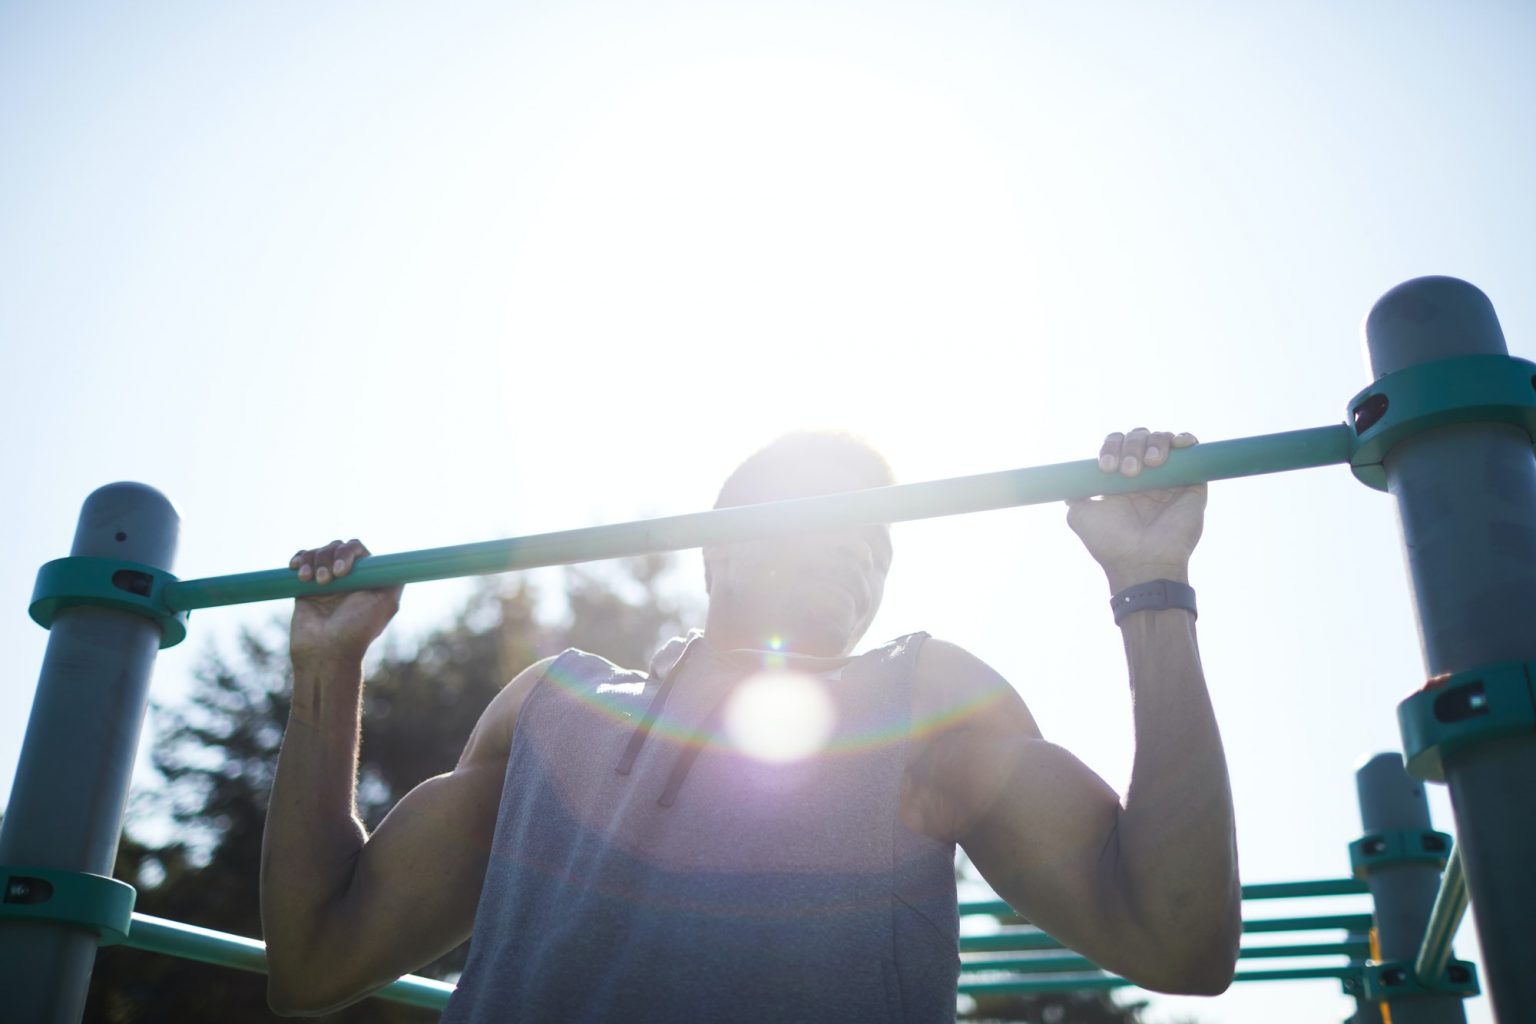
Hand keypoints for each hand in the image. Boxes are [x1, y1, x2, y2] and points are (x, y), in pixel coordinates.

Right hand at [289, 539, 401, 663]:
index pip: (357, 549)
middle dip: (329, 557)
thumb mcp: (386, 603)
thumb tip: (402, 563)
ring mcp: (327, 581)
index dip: (348, 553)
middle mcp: (348, 579)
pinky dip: (299, 559)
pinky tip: (296, 569)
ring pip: (319, 552)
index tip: (343, 571)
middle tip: (328, 581)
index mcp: (366, 579)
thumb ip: (395, 580)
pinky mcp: (306, 586)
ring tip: (312, 581)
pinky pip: (302, 560)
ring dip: (314, 561)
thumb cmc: (357, 629)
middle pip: (337, 547)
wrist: (325, 651)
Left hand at [1066, 429, 1206, 591]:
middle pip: (1138, 437)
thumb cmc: (1110, 542)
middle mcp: (1145, 477)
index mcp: (1120, 481)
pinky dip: (1185, 439)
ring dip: (1154, 443)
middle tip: (1128, 471)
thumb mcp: (1079, 515)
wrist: (1142, 562)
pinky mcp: (1193, 483)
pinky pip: (1193, 450)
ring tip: (1150, 464)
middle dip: (1131, 446)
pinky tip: (1176, 445)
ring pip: (1162, 439)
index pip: (1117, 446)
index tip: (1107, 467)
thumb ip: (1074, 492)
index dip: (1111, 447)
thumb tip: (1069, 480)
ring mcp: (1170, 479)